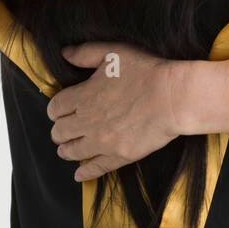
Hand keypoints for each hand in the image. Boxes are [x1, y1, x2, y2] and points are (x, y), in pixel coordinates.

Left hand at [45, 41, 184, 180]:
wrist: (173, 97)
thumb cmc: (146, 72)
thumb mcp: (114, 53)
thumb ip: (85, 53)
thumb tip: (65, 53)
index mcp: (83, 96)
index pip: (55, 108)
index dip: (55, 110)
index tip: (59, 111)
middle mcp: (87, 121)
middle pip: (60, 132)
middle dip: (58, 131)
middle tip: (61, 131)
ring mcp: (102, 141)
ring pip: (73, 151)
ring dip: (66, 150)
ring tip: (66, 150)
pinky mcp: (119, 155)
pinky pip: (95, 168)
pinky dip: (84, 173)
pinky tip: (79, 175)